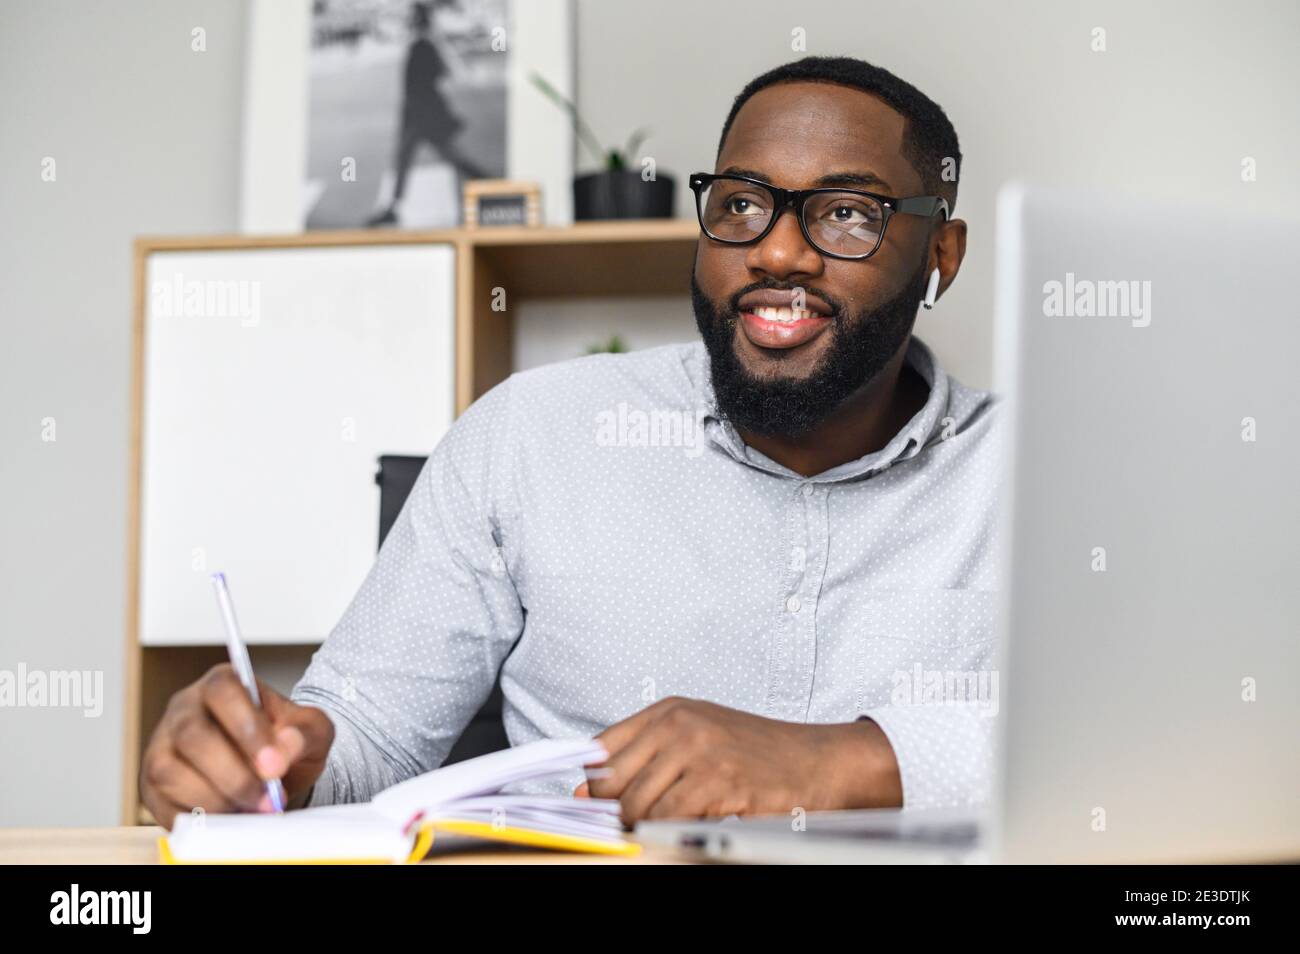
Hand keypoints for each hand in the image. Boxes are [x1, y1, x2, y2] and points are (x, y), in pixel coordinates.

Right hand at [140, 663, 334, 829]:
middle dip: (233, 775)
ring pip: (169, 771)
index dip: (247, 729)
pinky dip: (196, 818)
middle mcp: (185, 710)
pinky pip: (159, 804)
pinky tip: (228, 819)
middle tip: (267, 800)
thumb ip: (304, 733)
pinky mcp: (151, 785)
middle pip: (192, 735)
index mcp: (222, 684)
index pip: (223, 692)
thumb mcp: (310, 730)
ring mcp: (162, 746)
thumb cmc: (284, 742)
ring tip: (251, 810)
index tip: (274, 765)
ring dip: (215, 799)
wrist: (271, 772)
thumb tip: (284, 746)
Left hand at [573, 697, 901, 824]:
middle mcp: (678, 723)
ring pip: (635, 806)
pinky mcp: (719, 779)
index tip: (597, 809)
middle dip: (616, 814)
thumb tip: (587, 792)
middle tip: (634, 829)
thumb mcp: (699, 738)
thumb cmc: (759, 754)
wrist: (820, 761)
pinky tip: (687, 830)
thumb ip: (646, 758)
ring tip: (666, 831)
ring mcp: (699, 749)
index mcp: (668, 710)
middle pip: (611, 782)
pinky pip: (668, 820)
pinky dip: (667, 834)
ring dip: (642, 829)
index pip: (598, 750)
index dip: (594, 787)